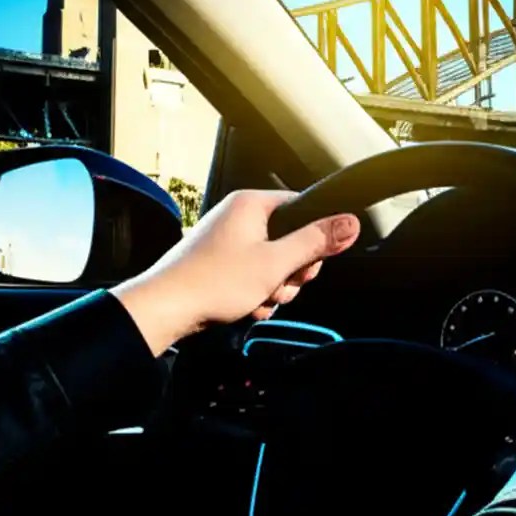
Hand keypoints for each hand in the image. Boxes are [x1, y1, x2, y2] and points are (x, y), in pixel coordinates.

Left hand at [111, 190, 359, 355]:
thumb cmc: (213, 282)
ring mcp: (228, 241)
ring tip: (257, 298)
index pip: (302, 209)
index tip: (309, 262)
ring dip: (275, 287)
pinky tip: (246, 305)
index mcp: (251, 205)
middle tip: (279, 283)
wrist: (165, 309)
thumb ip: (316, 241)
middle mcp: (239, 217)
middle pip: (291, 241)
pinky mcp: (221, 264)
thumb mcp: (276, 262)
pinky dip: (256, 293)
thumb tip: (350, 222)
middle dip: (291, 271)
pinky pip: (255, 275)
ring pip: (275, 263)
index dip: (313, 239)